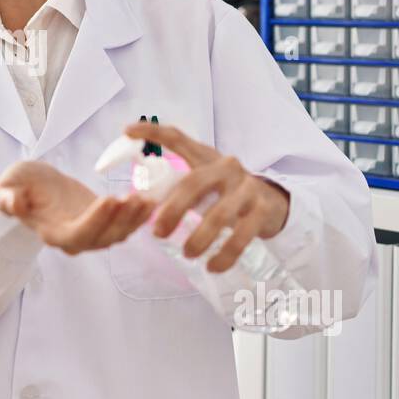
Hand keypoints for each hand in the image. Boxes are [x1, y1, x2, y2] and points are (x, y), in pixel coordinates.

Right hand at [0, 160, 155, 254]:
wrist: (30, 187)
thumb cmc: (17, 185)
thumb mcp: (6, 186)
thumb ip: (7, 198)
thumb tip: (15, 204)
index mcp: (52, 232)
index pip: (76, 234)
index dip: (95, 220)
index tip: (109, 199)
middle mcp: (73, 239)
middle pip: (102, 238)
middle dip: (122, 220)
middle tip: (135, 198)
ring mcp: (90, 232)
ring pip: (117, 234)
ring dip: (134, 219)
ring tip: (147, 199)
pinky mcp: (103, 221)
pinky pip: (124, 224)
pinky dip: (138, 215)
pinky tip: (150, 200)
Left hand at [124, 122, 290, 272]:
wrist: (271, 201)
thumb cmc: (225, 191)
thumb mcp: (204, 178)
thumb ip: (176, 183)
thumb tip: (137, 200)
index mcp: (206, 157)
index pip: (178, 138)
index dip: (152, 132)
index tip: (126, 131)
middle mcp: (227, 167)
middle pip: (195, 184)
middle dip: (173, 209)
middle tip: (157, 232)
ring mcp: (247, 188)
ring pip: (220, 215)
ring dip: (200, 238)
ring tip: (187, 254)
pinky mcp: (262, 211)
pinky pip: (242, 236)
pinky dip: (225, 254)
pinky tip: (212, 266)